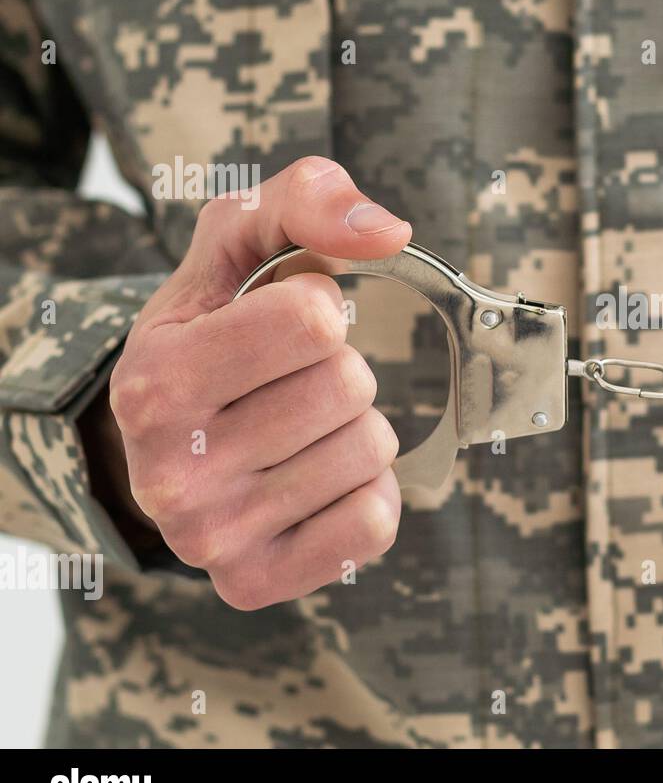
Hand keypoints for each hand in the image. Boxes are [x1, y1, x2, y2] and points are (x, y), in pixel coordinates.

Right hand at [106, 157, 411, 607]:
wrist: (167, 441)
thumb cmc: (215, 330)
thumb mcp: (238, 244)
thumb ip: (306, 201)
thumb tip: (388, 233)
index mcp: (153, 379)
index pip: (313, 320)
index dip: (317, 308)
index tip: (282, 325)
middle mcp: (168, 471)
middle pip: (348, 387)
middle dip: (340, 370)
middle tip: (289, 383)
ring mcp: (210, 537)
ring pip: (371, 451)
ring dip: (355, 429)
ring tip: (298, 430)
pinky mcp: (255, 582)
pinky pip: (375, 523)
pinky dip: (367, 492)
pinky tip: (316, 480)